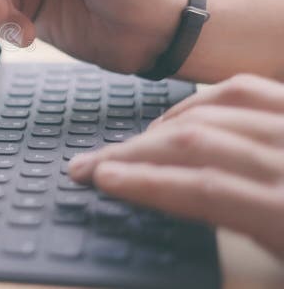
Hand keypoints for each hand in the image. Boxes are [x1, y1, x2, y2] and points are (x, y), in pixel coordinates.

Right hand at [69, 74, 283, 258]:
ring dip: (158, 127)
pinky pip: (243, 89)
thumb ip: (241, 244)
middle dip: (131, 151)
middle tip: (89, 163)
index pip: (204, 189)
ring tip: (128, 146)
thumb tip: (176, 210)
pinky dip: (200, 98)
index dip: (144, 182)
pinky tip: (179, 114)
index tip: (101, 179)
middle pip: (195, 142)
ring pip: (211, 110)